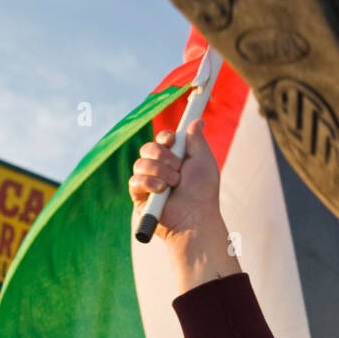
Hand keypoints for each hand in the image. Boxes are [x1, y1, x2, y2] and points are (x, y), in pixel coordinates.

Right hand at [128, 118, 223, 244]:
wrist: (195, 217)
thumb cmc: (202, 192)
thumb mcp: (203, 161)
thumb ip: (196, 140)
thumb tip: (197, 120)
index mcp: (174, 159)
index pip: (161, 140)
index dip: (164, 137)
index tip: (172, 140)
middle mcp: (160, 169)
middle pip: (147, 148)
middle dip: (162, 155)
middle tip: (178, 169)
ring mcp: (148, 182)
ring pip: (141, 163)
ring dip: (159, 171)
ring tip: (174, 184)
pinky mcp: (139, 196)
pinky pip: (135, 180)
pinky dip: (149, 183)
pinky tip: (162, 190)